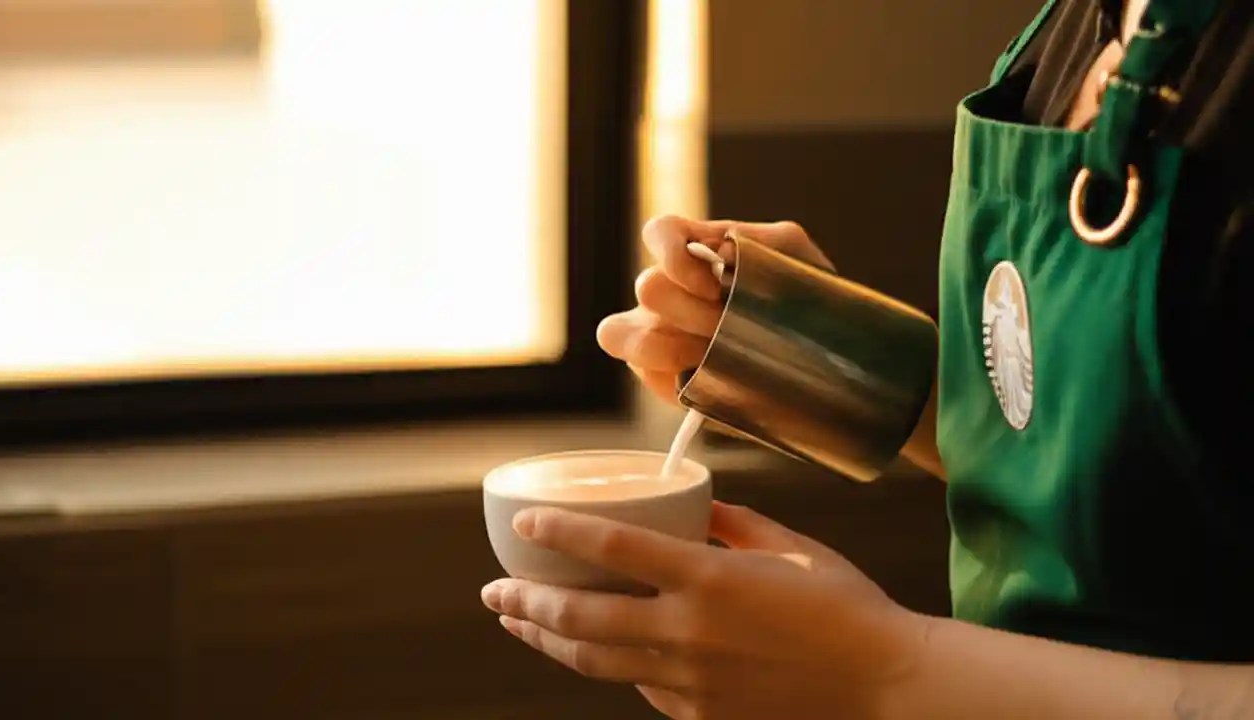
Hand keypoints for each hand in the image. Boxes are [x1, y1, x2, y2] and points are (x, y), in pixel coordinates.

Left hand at [480, 501, 927, 719]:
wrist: (886, 688)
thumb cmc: (848, 608)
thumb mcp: (792, 546)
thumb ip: (734, 525)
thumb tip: (696, 510)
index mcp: (709, 578)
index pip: (613, 550)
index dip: (559, 533)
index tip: (526, 522)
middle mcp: (687, 631)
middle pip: (581, 619)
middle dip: (526, 604)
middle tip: (494, 592)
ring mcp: (689, 681)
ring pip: (596, 662)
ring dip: (548, 643)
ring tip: (519, 626)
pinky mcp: (700, 715)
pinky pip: (641, 688)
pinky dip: (614, 667)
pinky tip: (602, 655)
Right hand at [599, 216, 832, 402]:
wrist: (818, 362)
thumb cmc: (802, 303)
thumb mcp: (798, 261)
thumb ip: (768, 242)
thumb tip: (724, 248)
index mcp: (695, 251)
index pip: (660, 233)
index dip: (674, 255)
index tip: (715, 285)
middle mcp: (668, 288)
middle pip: (649, 287)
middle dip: (693, 313)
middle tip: (729, 329)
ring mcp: (654, 330)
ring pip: (624, 331)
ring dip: (674, 345)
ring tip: (714, 356)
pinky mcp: (656, 373)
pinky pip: (639, 369)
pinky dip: (665, 375)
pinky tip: (702, 375)